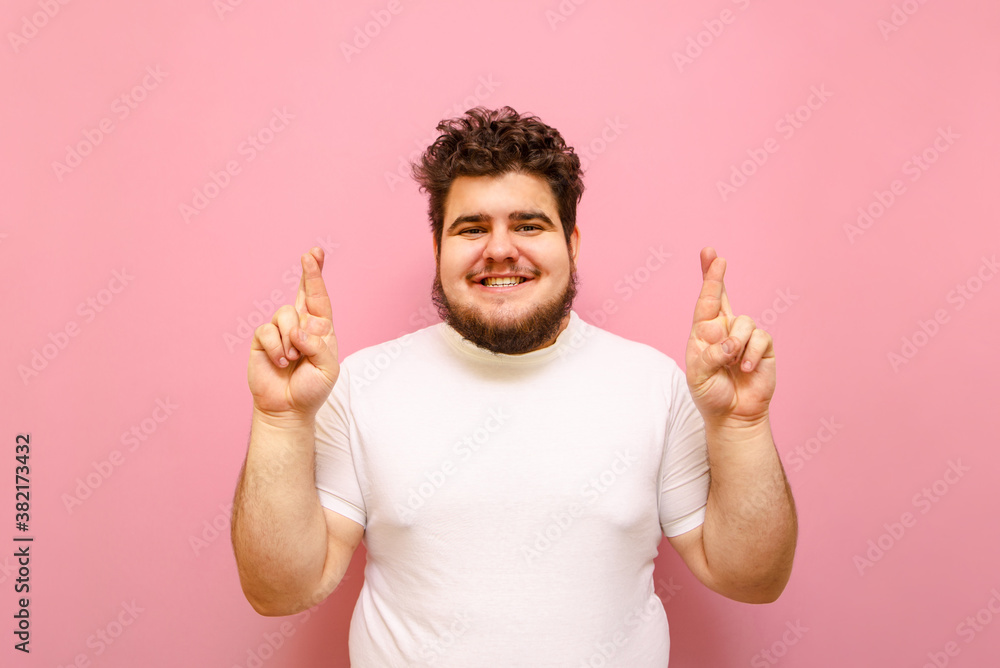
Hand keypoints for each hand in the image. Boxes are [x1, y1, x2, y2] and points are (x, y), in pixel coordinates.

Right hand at [248, 248, 339, 421]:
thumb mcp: (327, 369)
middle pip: (303, 292)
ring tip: (293, 360)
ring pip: (285, 314)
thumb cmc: (311, 389)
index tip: (315, 254)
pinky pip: (268, 331)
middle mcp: (301, 325)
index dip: (316, 276)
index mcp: (321, 330)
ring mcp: (281, 331)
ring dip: (291, 339)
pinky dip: (277, 348)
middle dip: (308, 272)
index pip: (320, 299)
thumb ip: (318, 346)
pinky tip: (280, 362)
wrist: (287, 409)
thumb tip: (298, 329)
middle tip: (310, 255)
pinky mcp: (263, 339)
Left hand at [685, 247, 774, 423]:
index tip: (710, 254)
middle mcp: (723, 330)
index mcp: (703, 333)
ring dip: (735, 344)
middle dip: (716, 276)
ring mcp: (744, 337)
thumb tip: (728, 343)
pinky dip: (750, 355)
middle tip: (718, 259)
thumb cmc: (711, 394)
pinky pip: (759, 339)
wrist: (733, 415)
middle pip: (722, 296)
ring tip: (731, 364)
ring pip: (743, 321)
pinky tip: (745, 370)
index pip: (705, 302)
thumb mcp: (699, 376)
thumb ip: (709, 355)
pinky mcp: (763, 347)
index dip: (708, 278)